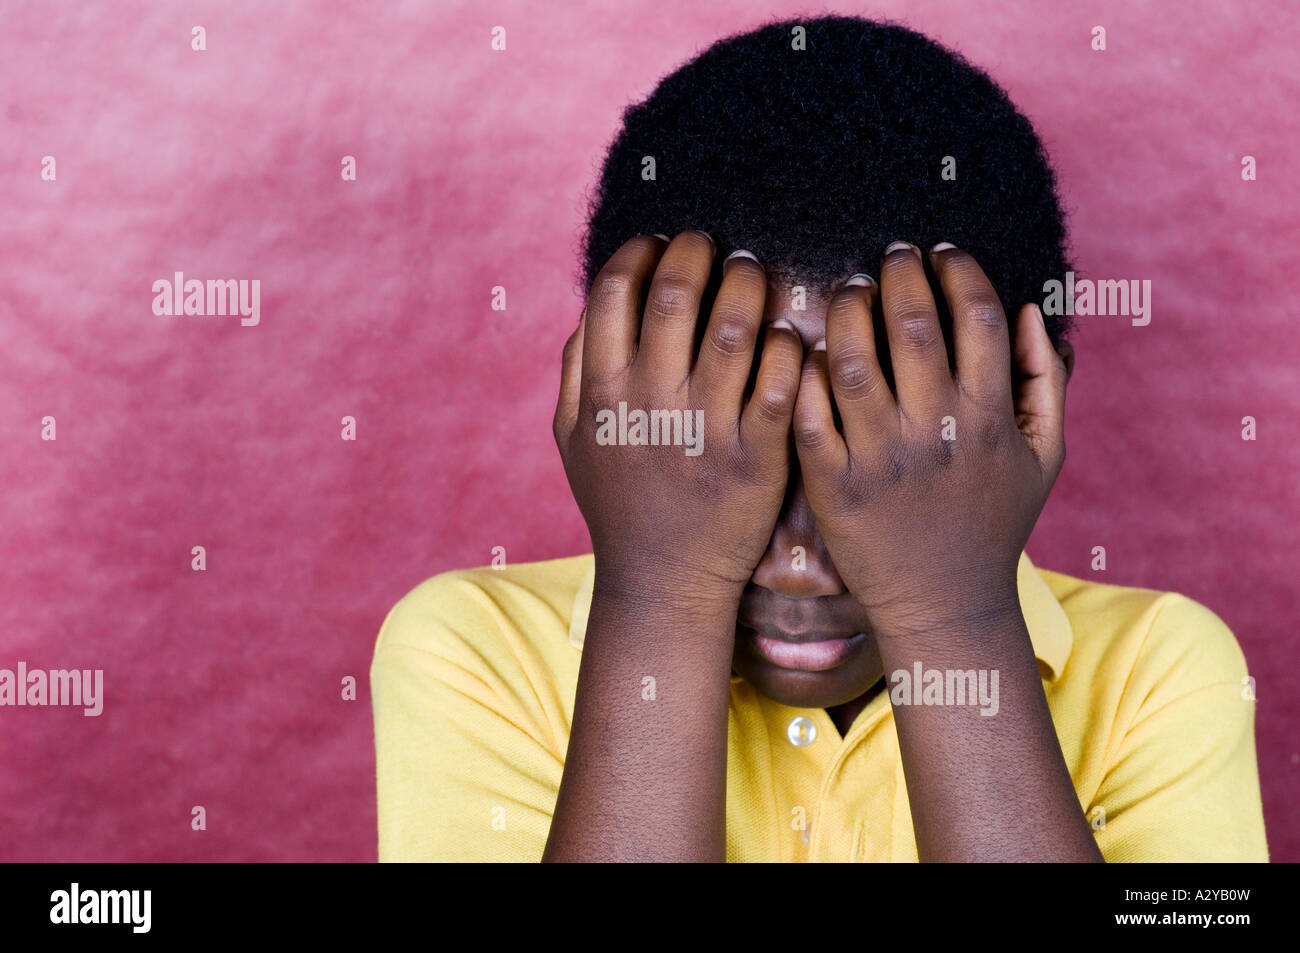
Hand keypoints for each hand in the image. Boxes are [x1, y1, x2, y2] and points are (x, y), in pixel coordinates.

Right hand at [554, 232, 802, 609]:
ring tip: (752, 273)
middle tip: (712, 247)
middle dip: (696, 254)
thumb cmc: (621, 501)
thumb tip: (594, 304)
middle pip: (675, 294)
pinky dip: (786, 345)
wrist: (664, 579)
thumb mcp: (574, 439)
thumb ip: (576, 371)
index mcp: (603, 394)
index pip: (614, 292)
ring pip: (735, 327)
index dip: (639, 253)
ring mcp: (706, 430)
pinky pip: (779, 379)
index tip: (658, 245)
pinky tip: (785, 334)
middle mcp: (651, 404)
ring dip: (748, 284)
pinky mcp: (757, 456)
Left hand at [792, 242, 1068, 636]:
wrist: (941, 603)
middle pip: (913, 325)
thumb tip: (1030, 311)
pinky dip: (806, 371)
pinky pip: (809, 411)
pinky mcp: (832, 484)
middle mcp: (935, 434)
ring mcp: (879, 460)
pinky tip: (812, 348)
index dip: (960, 272)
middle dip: (900, 273)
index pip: (979, 319)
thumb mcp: (1043, 458)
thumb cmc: (992, 523)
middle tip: (892, 256)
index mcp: (989, 421)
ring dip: (847, 309)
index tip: (943, 254)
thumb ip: (1046, 384)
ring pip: (852, 360)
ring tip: (850, 290)